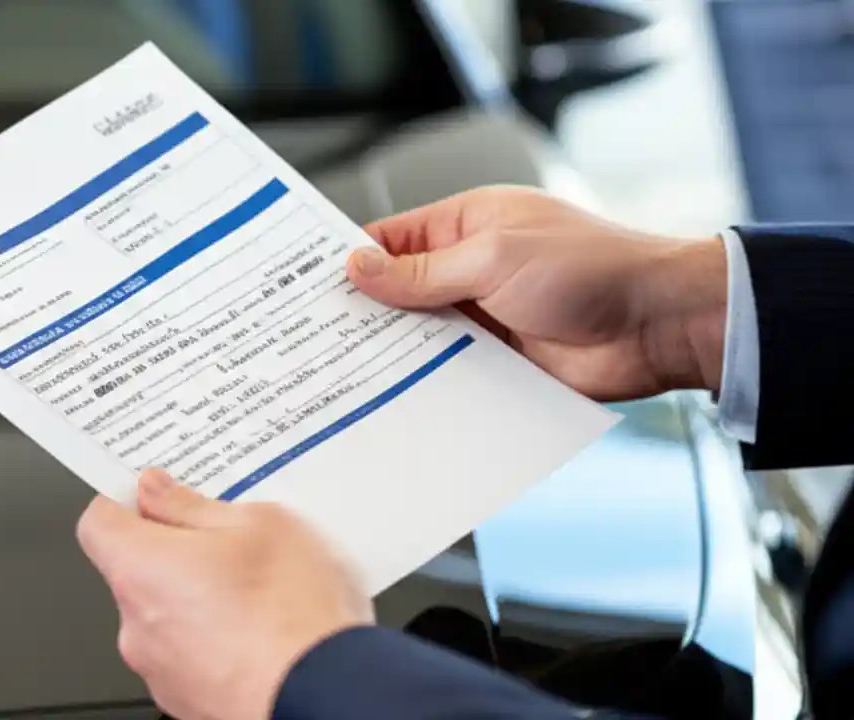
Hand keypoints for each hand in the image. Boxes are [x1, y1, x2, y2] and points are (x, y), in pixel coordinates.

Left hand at [76, 469, 372, 719]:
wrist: (328, 696)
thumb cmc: (295, 614)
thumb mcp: (259, 525)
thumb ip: (192, 506)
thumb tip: (157, 492)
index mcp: (142, 569)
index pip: (98, 524)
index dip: (123, 503)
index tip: (156, 493)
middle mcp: (137, 624)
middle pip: (135, 571)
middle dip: (175, 552)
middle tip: (228, 541)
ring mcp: (159, 669)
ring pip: (166, 616)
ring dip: (198, 600)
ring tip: (258, 592)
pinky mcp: (185, 700)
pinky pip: (189, 655)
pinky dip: (215, 641)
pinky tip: (262, 632)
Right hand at [348, 186, 727, 400]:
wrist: (658, 325)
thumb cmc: (592, 268)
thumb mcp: (493, 258)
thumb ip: (422, 272)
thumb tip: (359, 267)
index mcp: (467, 223)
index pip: (392, 239)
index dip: (351, 260)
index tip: (307, 285)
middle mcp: (471, 268)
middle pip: (399, 291)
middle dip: (364, 312)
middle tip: (313, 336)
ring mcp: (484, 316)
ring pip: (419, 336)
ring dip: (392, 351)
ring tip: (342, 370)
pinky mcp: (499, 360)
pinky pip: (448, 370)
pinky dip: (424, 381)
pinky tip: (393, 395)